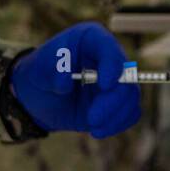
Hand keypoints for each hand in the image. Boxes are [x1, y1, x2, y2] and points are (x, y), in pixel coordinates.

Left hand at [10, 22, 140, 138]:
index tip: (104, 85)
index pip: (108, 47)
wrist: (38, 94)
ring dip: (115, 116)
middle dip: (112, 101)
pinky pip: (130, 112)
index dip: (111, 65)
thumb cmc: (41, 72)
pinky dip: (118, 124)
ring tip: (94, 129)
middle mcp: (108, 58)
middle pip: (126, 76)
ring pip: (131, 97)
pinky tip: (99, 131)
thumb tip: (66, 85)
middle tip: (92, 119)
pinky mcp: (115, 102)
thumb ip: (53, 72)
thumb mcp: (40, 67)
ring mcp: (115, 81)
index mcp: (92, 39)